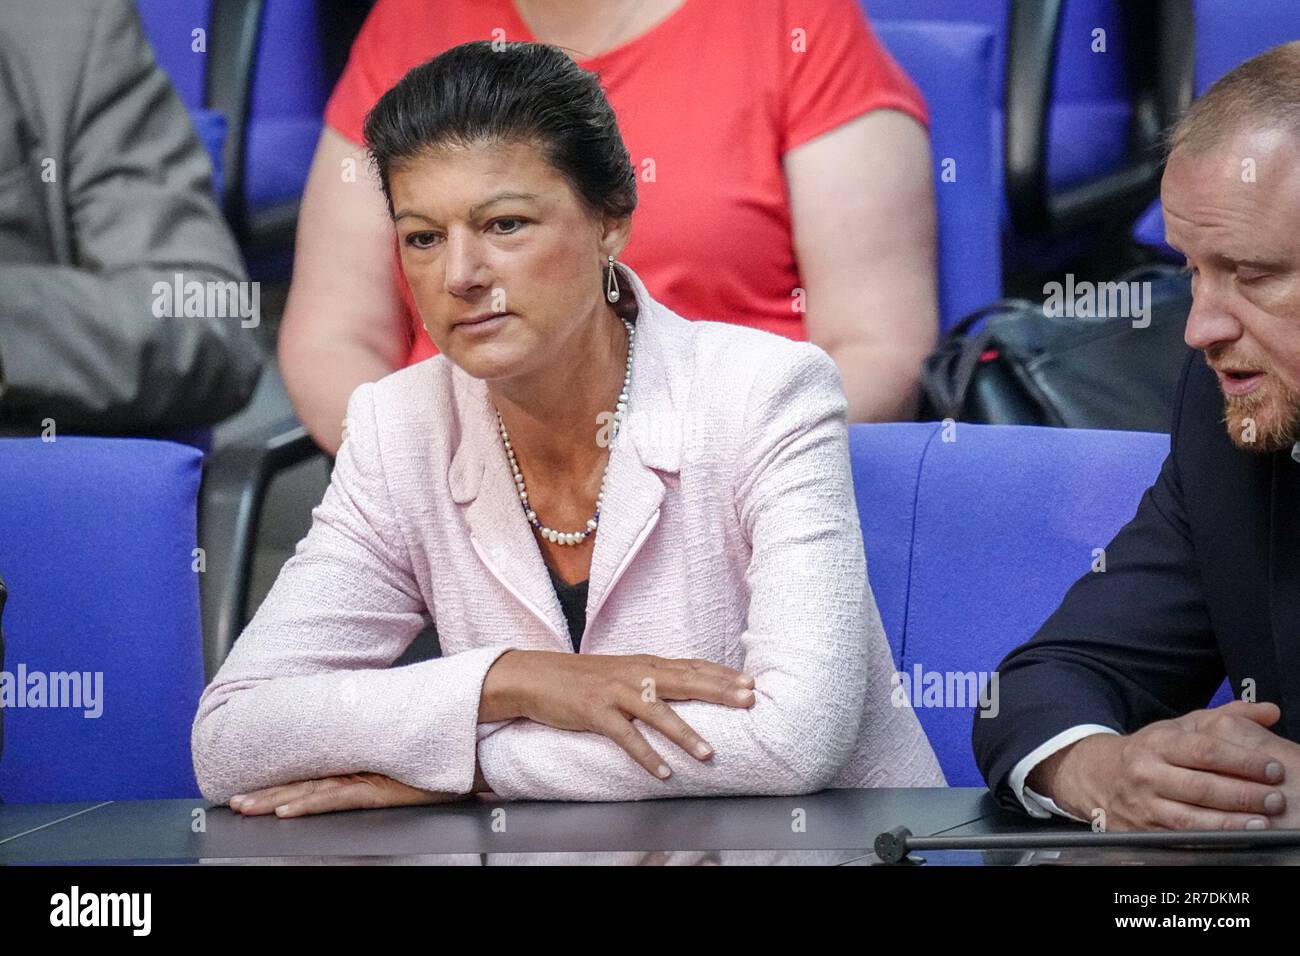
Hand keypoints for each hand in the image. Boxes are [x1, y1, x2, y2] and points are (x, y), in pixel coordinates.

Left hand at [228, 772, 468, 817]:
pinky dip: (309, 804)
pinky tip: (285, 812)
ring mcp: (366, 776)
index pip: (311, 774)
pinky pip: (336, 799)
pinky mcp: (378, 788)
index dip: (279, 781)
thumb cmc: (439, 755)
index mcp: (359, 761)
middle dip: (265, 792)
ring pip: (311, 790)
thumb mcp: (401, 764)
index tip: (251, 788)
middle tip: (233, 802)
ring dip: (275, 800)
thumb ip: (378, 767)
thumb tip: (364, 772)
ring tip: (245, 807)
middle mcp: (357, 766)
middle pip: (303, 781)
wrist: (470, 745)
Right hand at [482, 650, 756, 779]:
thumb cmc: (585, 678)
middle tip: (748, 701)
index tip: (751, 683)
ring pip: (657, 713)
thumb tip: (690, 686)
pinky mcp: (594, 713)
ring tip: (709, 753)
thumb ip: (655, 678)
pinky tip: (663, 772)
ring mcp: (615, 693)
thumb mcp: (625, 672)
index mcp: (646, 663)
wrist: (537, 676)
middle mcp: (636, 674)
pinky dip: (645, 755)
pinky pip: (624, 738)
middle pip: (684, 681)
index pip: (692, 666)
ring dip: (685, 734)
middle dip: (719, 692)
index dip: (722, 674)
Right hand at [1030, 701, 1292, 830]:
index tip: (1273, 768)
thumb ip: (1226, 718)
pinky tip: (1233, 839)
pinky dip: (1208, 839)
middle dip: (1243, 794)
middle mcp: (1146, 773)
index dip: (1243, 761)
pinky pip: (1179, 838)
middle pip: (1201, 787)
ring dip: (1230, 822)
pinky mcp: (1142, 831)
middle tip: (1277, 798)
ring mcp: (1142, 805)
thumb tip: (1269, 711)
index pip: (1205, 750)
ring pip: (1190, 818)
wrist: (1099, 776)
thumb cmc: (1152, 751)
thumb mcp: (1181, 727)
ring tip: (1263, 822)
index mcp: (1158, 743)